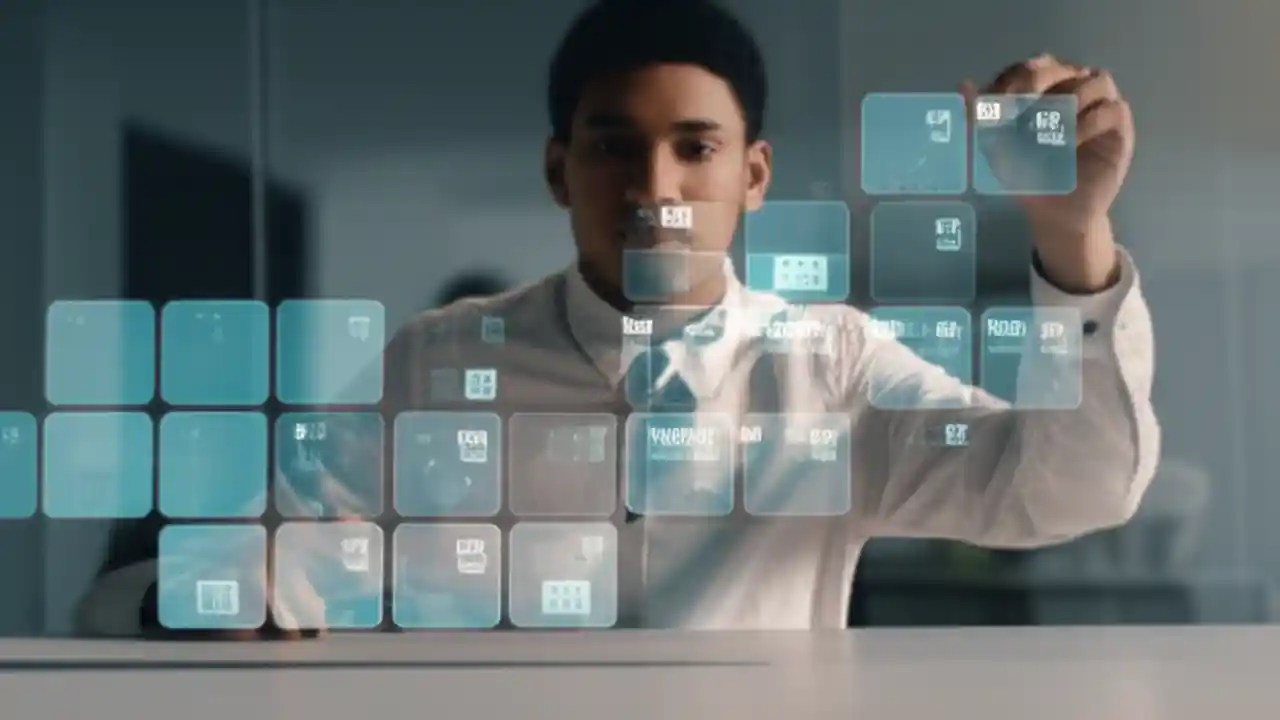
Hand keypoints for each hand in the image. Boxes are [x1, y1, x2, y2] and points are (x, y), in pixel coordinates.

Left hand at [963, 53, 1134, 292]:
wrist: (1056, 214)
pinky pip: (1111, 109)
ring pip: (1092, 80)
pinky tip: (1070, 143)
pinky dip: (1088, 123)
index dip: (1011, 80)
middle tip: (1022, 103)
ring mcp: (1098, 104)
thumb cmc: (1028, 176)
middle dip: (1037, 81)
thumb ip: (980, 120)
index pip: (1026, 67)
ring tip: (1049, 130)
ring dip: (1067, 101)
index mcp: (1040, 89)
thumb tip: (963, 85)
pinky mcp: (1118, 125)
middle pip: (1059, 66)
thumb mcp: (997, 150)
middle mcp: (1071, 88)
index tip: (997, 103)